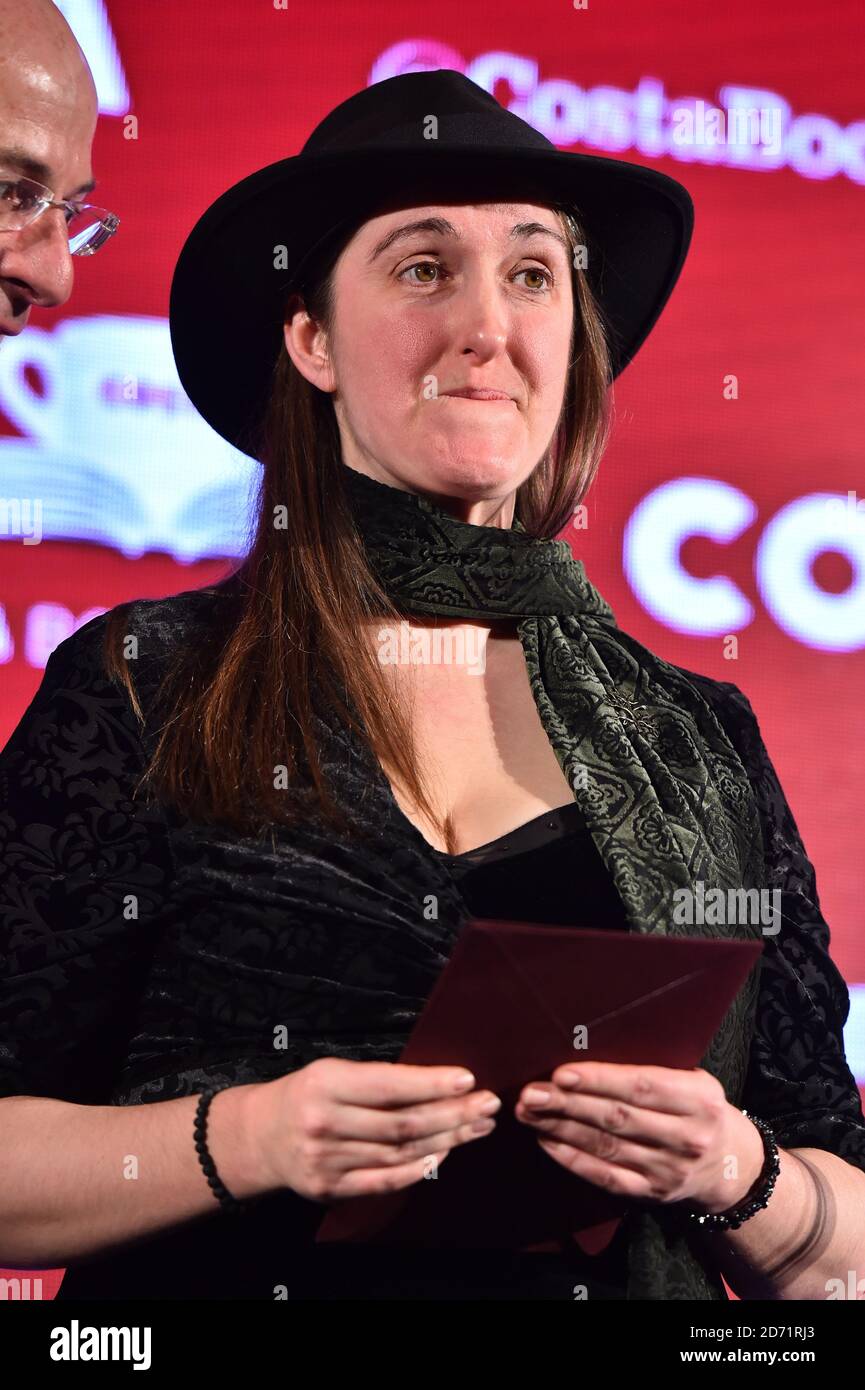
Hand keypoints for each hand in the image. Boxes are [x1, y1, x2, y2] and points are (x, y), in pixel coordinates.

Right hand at [250, 1059, 500, 1202]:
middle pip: (403, 1123)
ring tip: (476, 1126)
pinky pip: (384, 1181)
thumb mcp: (334, 1072)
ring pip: (400, 1153)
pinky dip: (417, 1169)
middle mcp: (325, 1123)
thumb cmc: (308, 1094)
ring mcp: (327, 1160)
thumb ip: (378, 1079)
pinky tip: (443, 1154)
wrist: (260, 1135)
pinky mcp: (330, 1188)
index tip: (468, 1079)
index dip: (432, 1084)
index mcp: (327, 1084)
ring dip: (446, 1140)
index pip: (390, 1086)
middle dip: (453, 1114)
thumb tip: (439, 1083)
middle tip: (488, 1105)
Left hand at [515, 1061, 764, 1212]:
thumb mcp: (694, 1080)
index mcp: (699, 1099)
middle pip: (617, 1118)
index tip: (561, 1072)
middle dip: (568, 1103)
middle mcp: (686, 1137)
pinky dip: (573, 1159)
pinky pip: (606, 1176)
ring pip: (605, 1146)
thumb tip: (593, 1042)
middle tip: (530, 1092)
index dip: (599, 1080)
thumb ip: (655, 1067)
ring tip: (529, 1112)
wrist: (733, 1165)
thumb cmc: (700, 1109)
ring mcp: (669, 1169)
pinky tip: (547, 1141)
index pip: (641, 1087)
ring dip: (561, 1128)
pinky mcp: (652, 1193)